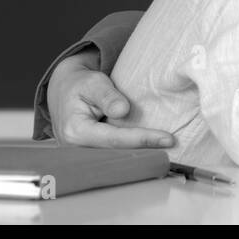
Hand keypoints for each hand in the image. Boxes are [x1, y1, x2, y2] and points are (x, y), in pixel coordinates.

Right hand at [46, 50, 174, 148]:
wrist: (65, 90)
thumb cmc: (80, 84)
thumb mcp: (92, 82)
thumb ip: (107, 95)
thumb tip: (122, 111)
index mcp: (75, 131)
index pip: (115, 139)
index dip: (143, 139)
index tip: (168, 138)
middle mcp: (77, 148)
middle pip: (118, 152)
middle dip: (146, 151)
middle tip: (174, 146)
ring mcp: (84, 153)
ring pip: (118, 156)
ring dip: (143, 153)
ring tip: (169, 148)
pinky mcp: (92, 152)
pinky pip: (116, 153)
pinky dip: (135, 150)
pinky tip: (154, 147)